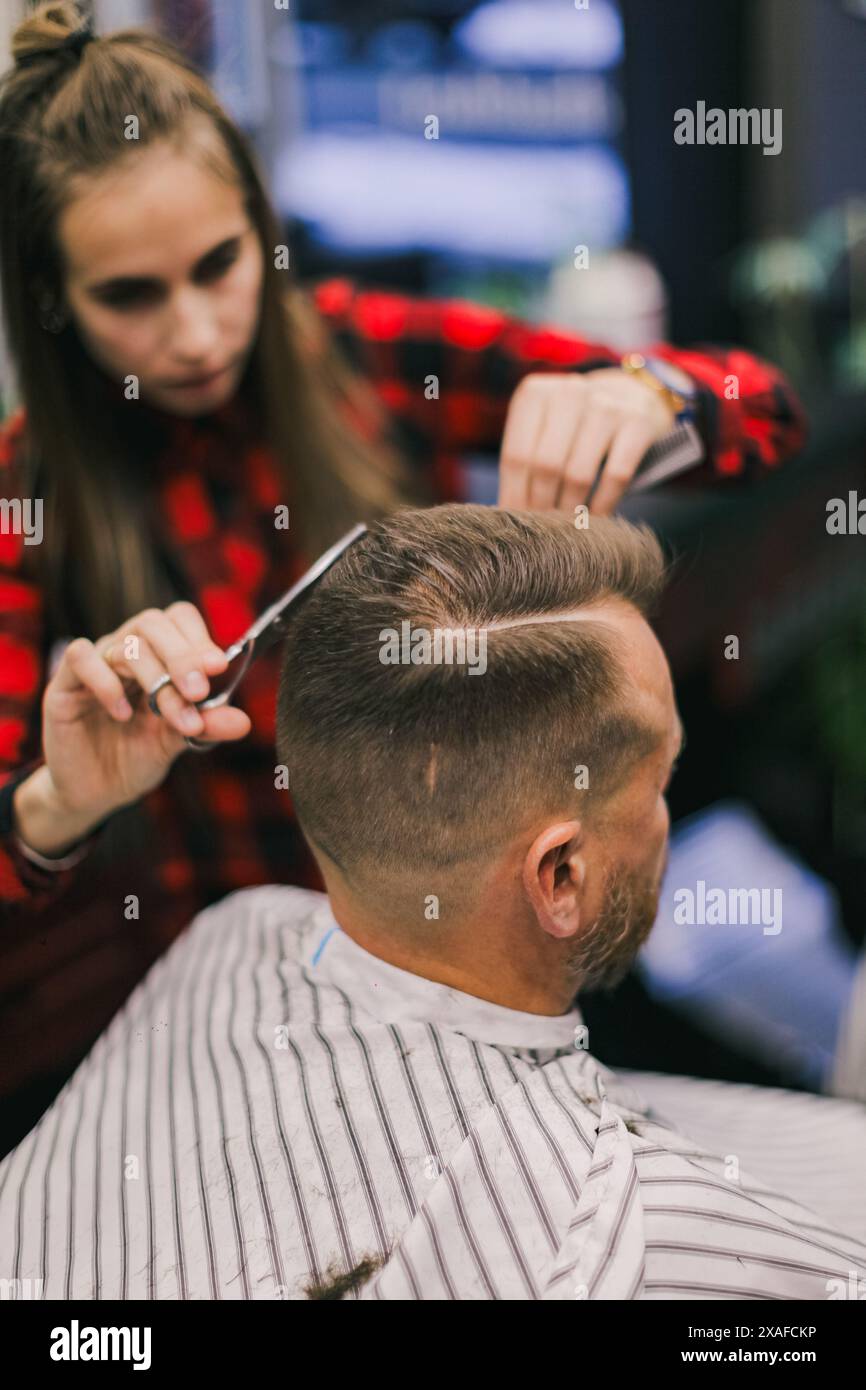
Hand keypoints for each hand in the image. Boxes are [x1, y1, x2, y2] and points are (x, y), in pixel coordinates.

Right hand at [38, 602, 251, 825]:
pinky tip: (122, 712)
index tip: (217, 668)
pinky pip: (81, 657)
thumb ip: (206, 725)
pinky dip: (105, 681)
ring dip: (155, 678)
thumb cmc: (137, 756)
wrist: (95, 791)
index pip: (178, 619)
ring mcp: (96, 663)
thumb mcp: (177, 741)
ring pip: (126, 644)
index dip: (198, 637)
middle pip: (152, 623)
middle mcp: (127, 651)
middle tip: (198, 691)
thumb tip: (243, 721)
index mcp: (158, 656)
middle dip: (181, 656)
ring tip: (172, 716)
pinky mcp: (64, 683)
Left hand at [497, 368, 678, 515]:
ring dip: (570, 510)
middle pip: (546, 466)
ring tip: (564, 527)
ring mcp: (607, 404)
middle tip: (542, 530)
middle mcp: (570, 392)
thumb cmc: (571, 424)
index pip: (517, 456)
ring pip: (579, 475)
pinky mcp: (638, 422)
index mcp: (535, 393)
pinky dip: (603, 505)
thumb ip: (521, 463)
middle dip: (541, 505)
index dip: (515, 496)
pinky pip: (615, 477)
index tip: (516, 524)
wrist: (627, 396)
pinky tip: (596, 518)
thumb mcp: (541, 428)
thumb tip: (504, 516)